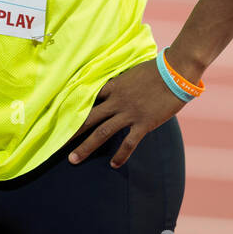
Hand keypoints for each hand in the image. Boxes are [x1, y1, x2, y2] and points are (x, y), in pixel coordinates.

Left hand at [68, 59, 183, 167]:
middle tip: (57, 143)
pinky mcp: (144, 123)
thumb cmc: (157, 68)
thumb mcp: (133, 72)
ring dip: (86, 147)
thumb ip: (122, 81)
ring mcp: (129, 113)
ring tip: (73, 159)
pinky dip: (120, 155)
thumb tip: (116, 85)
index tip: (61, 117)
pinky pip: (129, 143)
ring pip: (102, 132)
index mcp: (114, 86)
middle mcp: (117, 101)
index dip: (74, 108)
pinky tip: (113, 165)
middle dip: (72, 132)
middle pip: (89, 118)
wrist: (176, 72)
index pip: (88, 98)